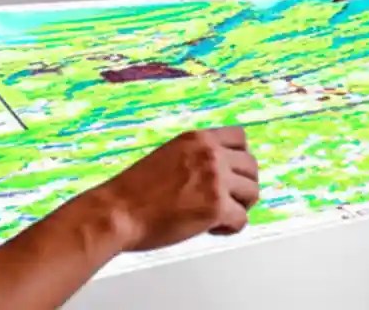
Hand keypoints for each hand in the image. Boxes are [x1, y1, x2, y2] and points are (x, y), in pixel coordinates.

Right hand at [92, 128, 257, 250]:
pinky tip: (210, 229)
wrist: (116, 212)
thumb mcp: (168, 157)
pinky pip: (242, 220)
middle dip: (242, 185)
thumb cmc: (133, 192)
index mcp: (196, 139)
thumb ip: (195, 159)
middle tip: (226, 200)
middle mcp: (209, 154)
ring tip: (215, 216)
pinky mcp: (216, 207)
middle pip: (252, 166)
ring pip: (252, 192)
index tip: (232, 174)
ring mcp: (215, 180)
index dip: (239, 159)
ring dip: (238, 206)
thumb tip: (218, 173)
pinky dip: (229, 228)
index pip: (239, 138)